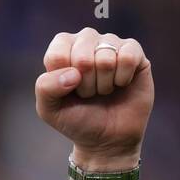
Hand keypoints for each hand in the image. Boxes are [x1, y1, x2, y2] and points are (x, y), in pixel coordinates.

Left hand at [35, 29, 153, 170]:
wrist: (107, 138)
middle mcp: (86, 41)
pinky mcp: (134, 51)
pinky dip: (122, 78)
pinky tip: (121, 84)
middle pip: (82, 56)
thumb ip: (45, 87)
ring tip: (103, 90)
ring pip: (106, 58)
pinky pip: (128, 57)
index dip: (62, 80)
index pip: (57, 53)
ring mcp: (111, 44)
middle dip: (85, 85)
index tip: (68, 91)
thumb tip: (74, 73)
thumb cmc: (76, 119)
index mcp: (62, 49)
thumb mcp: (49, 109)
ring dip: (103, 84)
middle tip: (88, 93)